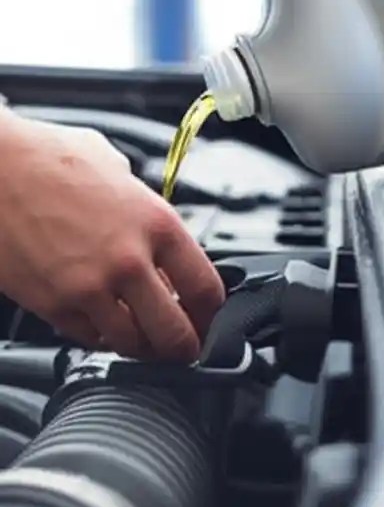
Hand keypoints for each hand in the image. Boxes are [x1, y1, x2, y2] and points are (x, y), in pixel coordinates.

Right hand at [0, 114, 224, 361]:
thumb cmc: (48, 158)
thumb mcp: (118, 171)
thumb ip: (144, 208)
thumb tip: (159, 236)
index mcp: (157, 224)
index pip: (206, 288)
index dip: (213, 314)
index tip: (211, 320)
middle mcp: (128, 261)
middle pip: (175, 331)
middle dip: (185, 346)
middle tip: (187, 348)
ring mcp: (88, 288)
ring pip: (131, 343)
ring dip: (143, 347)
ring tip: (148, 341)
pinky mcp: (51, 304)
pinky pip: (88, 337)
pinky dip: (101, 338)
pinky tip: (105, 325)